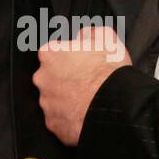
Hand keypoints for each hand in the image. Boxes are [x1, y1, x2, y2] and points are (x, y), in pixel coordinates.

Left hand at [34, 26, 130, 146]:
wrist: (116, 105)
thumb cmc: (109, 70)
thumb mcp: (105, 36)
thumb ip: (87, 33)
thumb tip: (82, 36)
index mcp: (50, 54)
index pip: (54, 52)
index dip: (69, 57)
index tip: (82, 63)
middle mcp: (42, 78)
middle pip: (50, 77)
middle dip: (64, 80)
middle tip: (86, 83)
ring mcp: (46, 103)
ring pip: (54, 100)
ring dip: (67, 100)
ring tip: (88, 101)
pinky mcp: (54, 125)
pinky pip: (60, 120)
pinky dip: (70, 119)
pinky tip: (85, 116)